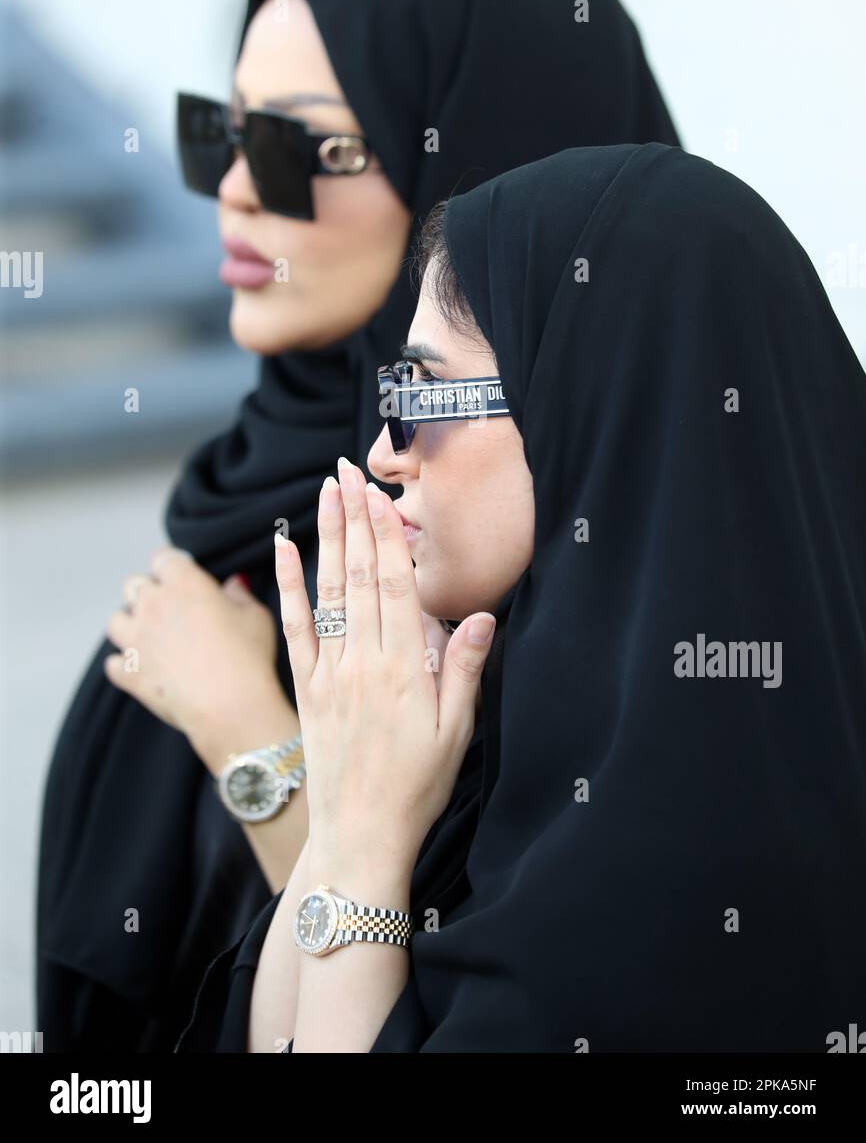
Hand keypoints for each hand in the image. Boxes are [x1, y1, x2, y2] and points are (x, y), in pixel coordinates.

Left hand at [104, 548, 294, 769]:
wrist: (229, 706)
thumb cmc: (248, 657)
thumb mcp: (256, 617)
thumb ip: (240, 595)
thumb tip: (233, 584)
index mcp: (184, 583)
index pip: (163, 558)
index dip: (171, 564)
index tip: (180, 573)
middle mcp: (153, 606)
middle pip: (134, 585)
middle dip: (148, 592)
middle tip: (169, 607)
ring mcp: (136, 640)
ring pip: (116, 621)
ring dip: (130, 625)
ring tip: (151, 637)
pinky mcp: (129, 673)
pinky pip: (114, 663)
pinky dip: (125, 665)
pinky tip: (143, 668)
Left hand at [274, 456, 495, 880]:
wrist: (359, 836)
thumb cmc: (417, 786)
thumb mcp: (456, 733)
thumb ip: (464, 671)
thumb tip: (479, 615)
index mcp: (403, 669)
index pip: (395, 586)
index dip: (387, 536)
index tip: (381, 494)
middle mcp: (361, 662)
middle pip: (359, 576)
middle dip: (354, 518)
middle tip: (348, 470)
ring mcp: (329, 672)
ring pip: (326, 591)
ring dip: (326, 536)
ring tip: (324, 490)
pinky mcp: (306, 687)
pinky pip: (293, 626)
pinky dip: (286, 584)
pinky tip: (283, 546)